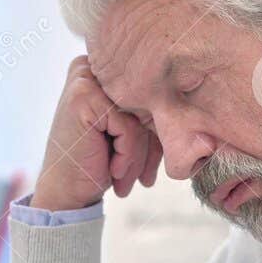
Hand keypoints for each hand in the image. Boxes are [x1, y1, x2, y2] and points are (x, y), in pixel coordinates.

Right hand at [32, 55, 162, 211]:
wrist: (66, 193)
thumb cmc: (98, 163)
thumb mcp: (126, 130)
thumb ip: (147, 111)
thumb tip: (195, 108)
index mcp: (101, 69)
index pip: (147, 95)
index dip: (156, 129)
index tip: (155, 161)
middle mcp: (90, 68)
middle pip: (145, 104)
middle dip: (151, 145)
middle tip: (146, 179)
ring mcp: (84, 83)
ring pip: (140, 118)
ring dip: (138, 157)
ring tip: (126, 180)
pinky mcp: (85, 101)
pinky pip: (130, 129)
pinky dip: (127, 157)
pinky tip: (112, 171)